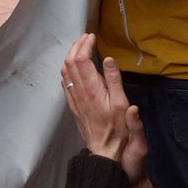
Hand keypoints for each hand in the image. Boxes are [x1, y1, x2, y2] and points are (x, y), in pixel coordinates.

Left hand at [60, 34, 150, 187]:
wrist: (104, 151)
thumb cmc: (118, 129)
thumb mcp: (123, 105)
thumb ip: (115, 81)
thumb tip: (109, 60)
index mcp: (92, 89)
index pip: (82, 60)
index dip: (85, 45)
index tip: (92, 36)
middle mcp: (79, 91)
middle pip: (70, 62)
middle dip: (76, 46)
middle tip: (85, 36)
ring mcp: (74, 98)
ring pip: (65, 71)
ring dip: (70, 55)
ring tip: (79, 46)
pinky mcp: (73, 105)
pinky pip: (65, 81)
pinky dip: (68, 68)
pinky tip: (72, 66)